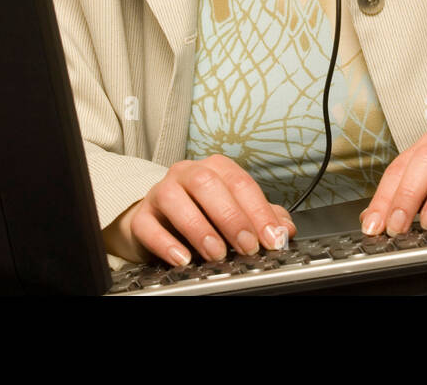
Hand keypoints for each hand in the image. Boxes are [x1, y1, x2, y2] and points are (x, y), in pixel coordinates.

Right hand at [103, 155, 296, 264]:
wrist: (159, 221)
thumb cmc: (202, 212)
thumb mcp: (235, 211)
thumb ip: (263, 217)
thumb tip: (285, 230)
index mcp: (216, 168)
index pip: (241, 183)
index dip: (259, 212)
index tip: (272, 238)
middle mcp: (187, 173)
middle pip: (208, 185)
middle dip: (232, 217)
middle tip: (247, 247)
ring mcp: (161, 192)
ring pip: (176, 199)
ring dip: (200, 228)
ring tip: (217, 253)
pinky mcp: (141, 216)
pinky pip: (148, 225)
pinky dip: (166, 243)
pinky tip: (183, 258)